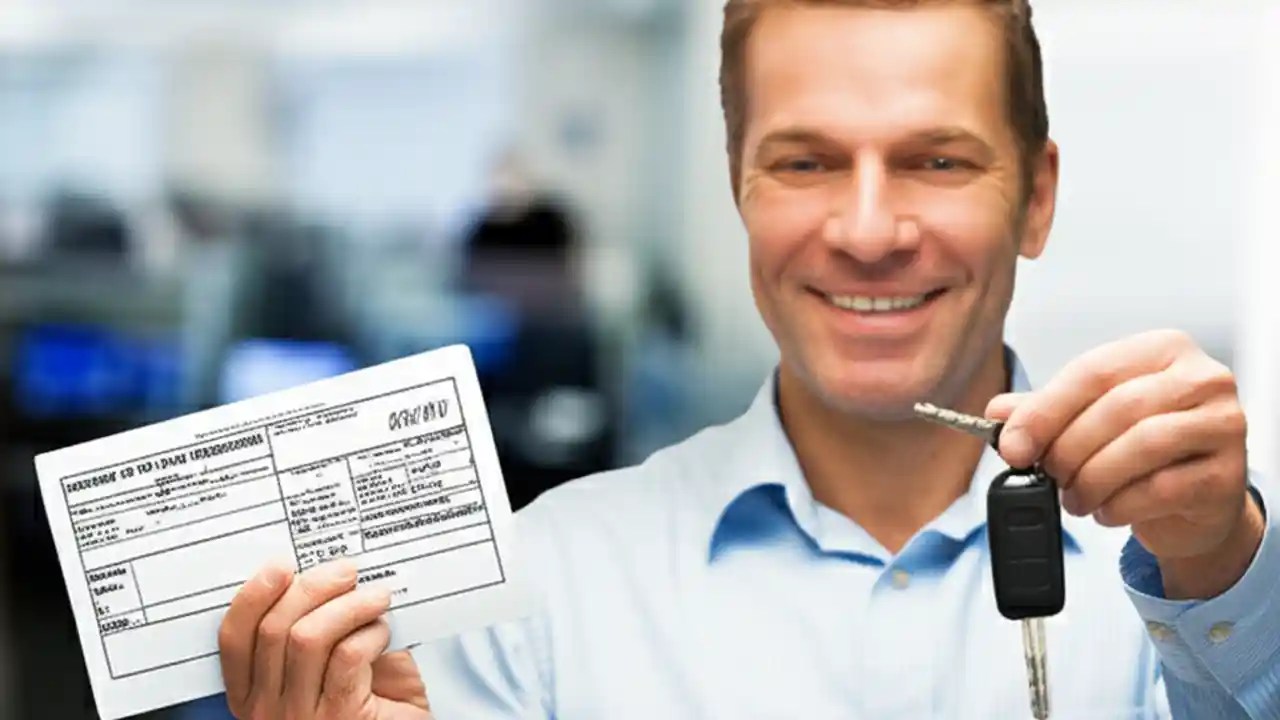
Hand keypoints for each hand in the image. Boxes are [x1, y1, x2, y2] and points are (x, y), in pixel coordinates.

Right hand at [218, 559, 431, 719]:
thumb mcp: (331, 664)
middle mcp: (268, 710)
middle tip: (346, 572)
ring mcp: (302, 717)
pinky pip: (347, 656)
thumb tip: (326, 574)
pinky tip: (382, 631)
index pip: (233, 638)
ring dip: (348, 605)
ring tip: (376, 597)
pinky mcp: (342, 717)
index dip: (253, 596)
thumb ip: (318, 626)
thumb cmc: (372, 702)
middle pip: (273, 630)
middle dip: (311, 587)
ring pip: (308, 638)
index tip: (282, 566)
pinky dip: (369, 633)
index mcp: (254, 694)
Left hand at [986, 330, 1263, 598]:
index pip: (1092, 371)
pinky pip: (1162, 489)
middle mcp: (1202, 378)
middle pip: (1117, 408)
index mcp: (1163, 350)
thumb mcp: (1091, 419)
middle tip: (1046, 475)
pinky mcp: (1228, 475)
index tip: (1012, 445)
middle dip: (1068, 449)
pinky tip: (1106, 511)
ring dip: (1093, 479)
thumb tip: (997, 413)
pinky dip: (1121, 505)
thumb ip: (1044, 411)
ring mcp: (1223, 424)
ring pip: (1141, 446)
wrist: (1196, 502)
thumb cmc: (1145, 451)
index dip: (1044, 411)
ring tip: (1074, 497)